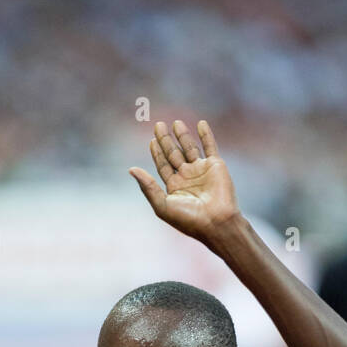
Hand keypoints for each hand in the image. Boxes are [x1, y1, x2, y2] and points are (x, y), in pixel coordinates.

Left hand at [129, 118, 240, 243]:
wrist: (216, 222)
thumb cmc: (189, 219)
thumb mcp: (162, 205)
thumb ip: (147, 187)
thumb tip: (131, 169)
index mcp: (175, 187)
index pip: (163, 166)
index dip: (157, 153)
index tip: (152, 141)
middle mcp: (187, 178)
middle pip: (174, 154)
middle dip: (166, 140)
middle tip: (158, 125)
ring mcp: (202, 171)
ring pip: (190, 148)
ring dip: (183, 135)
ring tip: (176, 123)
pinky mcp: (216, 166)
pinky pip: (210, 146)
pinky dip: (206, 134)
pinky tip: (200, 123)